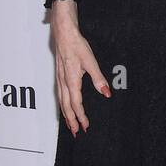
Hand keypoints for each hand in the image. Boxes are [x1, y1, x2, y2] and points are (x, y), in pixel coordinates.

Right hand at [49, 1, 110, 134]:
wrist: (63, 33)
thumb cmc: (76, 45)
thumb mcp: (91, 61)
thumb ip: (99, 79)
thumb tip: (106, 93)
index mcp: (71, 80)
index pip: (76, 103)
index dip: (81, 116)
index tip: (86, 126)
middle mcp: (63, 81)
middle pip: (66, 106)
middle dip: (72, 120)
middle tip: (77, 132)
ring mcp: (59, 79)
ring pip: (61, 102)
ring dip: (66, 115)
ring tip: (71, 125)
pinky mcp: (59, 75)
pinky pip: (59, 95)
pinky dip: (63, 105)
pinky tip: (66, 108)